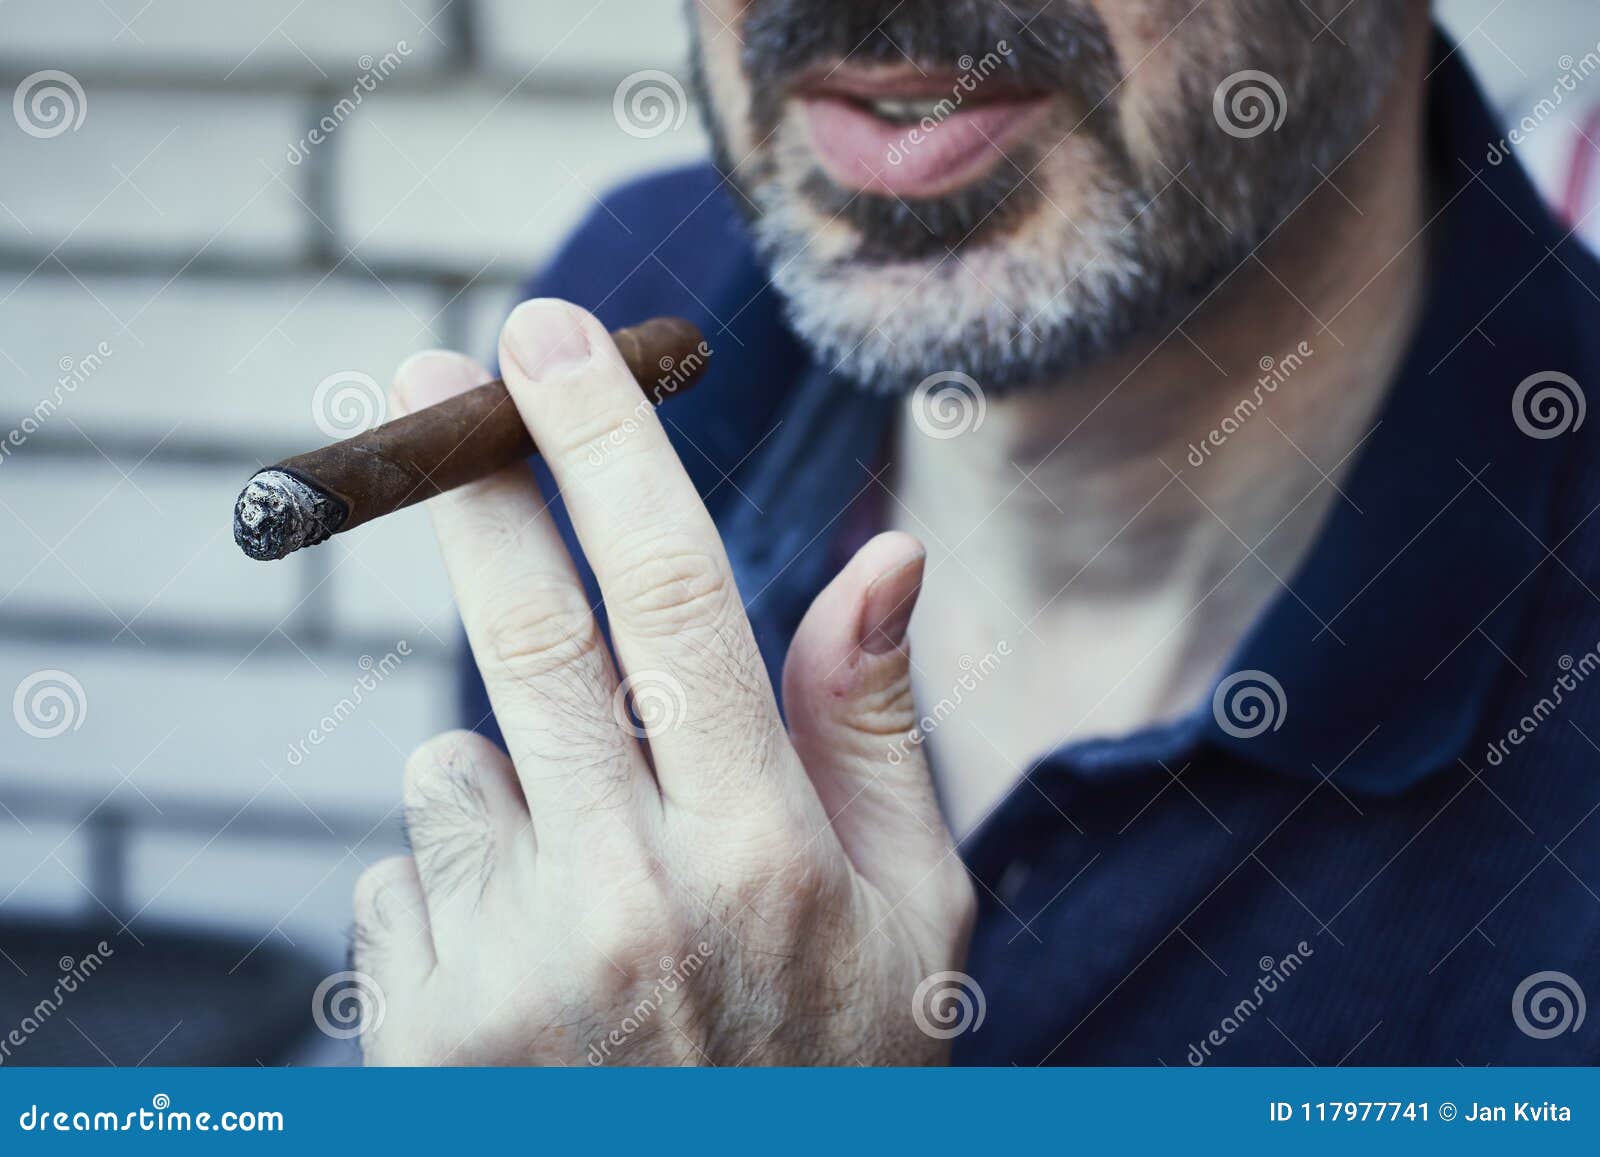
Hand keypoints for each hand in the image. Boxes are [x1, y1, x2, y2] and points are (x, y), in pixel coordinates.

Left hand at [350, 300, 974, 1065]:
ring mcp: (513, 971)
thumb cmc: (838, 1073)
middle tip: (421, 377)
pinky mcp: (422, 1028)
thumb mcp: (911, 916)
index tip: (554, 340)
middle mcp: (633, 901)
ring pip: (452, 758)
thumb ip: (875, 729)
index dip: (607, 449)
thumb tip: (885, 553)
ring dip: (505, 769)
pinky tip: (531, 963)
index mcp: (769, 853)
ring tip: (588, 882)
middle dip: (471, 483)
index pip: (680, 598)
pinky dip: (457, 870)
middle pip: (529, 633)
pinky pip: (403, 864)